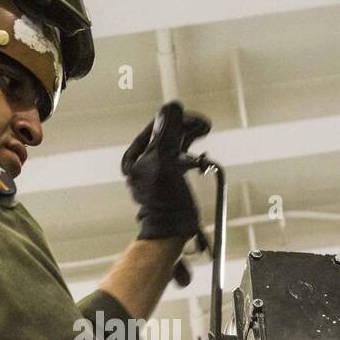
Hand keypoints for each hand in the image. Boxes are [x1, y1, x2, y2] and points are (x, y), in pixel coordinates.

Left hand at [121, 101, 210, 240]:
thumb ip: (166, 134)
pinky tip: (201, 158)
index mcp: (134, 158)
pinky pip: (181, 161)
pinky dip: (192, 156)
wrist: (172, 231)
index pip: (156, 128)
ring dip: (191, 140)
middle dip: (186, 129)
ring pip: (176, 147)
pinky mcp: (171, 182)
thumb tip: (171, 108)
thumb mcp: (164, 161)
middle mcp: (144, 164)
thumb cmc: (164, 201)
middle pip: (167, 136)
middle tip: (204, 126)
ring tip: (204, 133)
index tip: (195, 120)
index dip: (176, 121)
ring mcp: (158, 173)